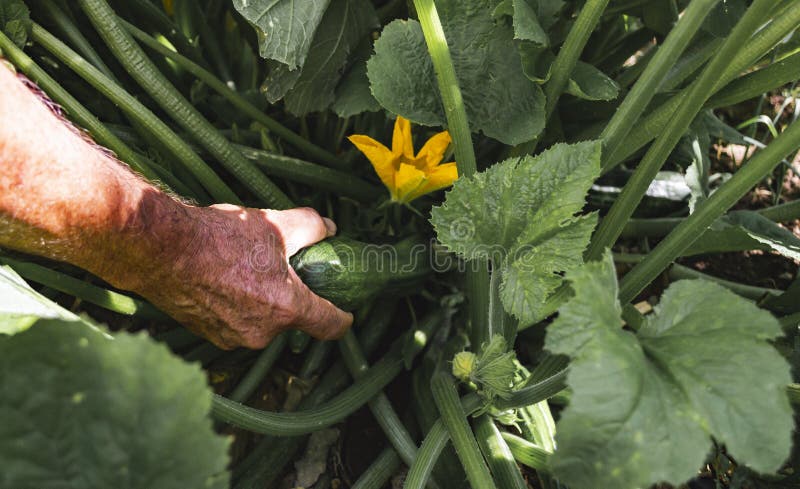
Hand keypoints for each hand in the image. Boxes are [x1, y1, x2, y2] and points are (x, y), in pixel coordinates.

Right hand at [133, 204, 352, 349]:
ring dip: (261, 300)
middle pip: (292, 319)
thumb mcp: (275, 224)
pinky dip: (236, 304)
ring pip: (262, 320)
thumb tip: (329, 228)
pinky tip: (223, 277)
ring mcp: (232, 337)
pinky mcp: (208, 334)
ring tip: (245, 267)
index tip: (346, 312)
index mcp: (286, 309)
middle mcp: (262, 333)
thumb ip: (312, 227)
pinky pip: (235, 321)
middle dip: (291, 296)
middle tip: (281, 268)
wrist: (159, 249)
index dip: (343, 318)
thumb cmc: (218, 238)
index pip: (330, 327)